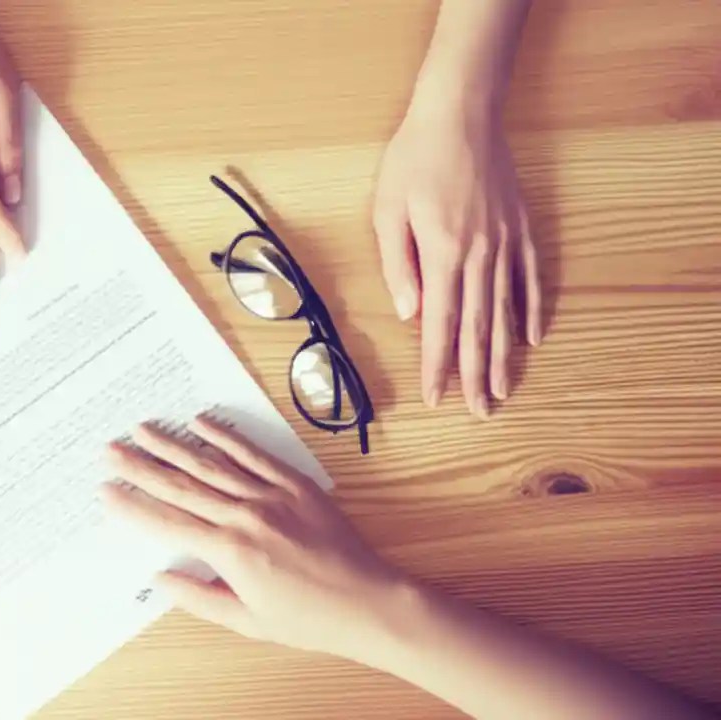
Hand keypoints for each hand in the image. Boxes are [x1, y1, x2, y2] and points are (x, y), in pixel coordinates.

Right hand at [101, 416, 412, 660]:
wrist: (368, 602)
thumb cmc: (309, 619)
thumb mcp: (246, 620)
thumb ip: (199, 597)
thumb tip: (161, 578)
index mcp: (229, 552)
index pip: (168, 522)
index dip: (133, 505)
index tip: (106, 491)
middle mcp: (245, 516)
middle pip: (181, 485)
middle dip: (141, 466)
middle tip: (110, 449)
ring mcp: (271, 496)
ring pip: (211, 464)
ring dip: (173, 445)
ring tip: (143, 429)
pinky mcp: (295, 485)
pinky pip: (253, 455)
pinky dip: (226, 437)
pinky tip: (201, 422)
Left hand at [373, 103, 541, 417]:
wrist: (460, 113)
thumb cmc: (414, 159)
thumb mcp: (388, 210)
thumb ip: (398, 266)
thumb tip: (410, 314)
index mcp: (443, 254)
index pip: (441, 323)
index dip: (439, 364)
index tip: (437, 397)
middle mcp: (480, 255)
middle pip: (479, 327)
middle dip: (477, 374)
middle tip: (479, 412)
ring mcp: (506, 243)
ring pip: (506, 310)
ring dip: (505, 354)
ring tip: (504, 389)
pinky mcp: (522, 228)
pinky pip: (531, 277)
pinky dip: (532, 309)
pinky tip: (533, 338)